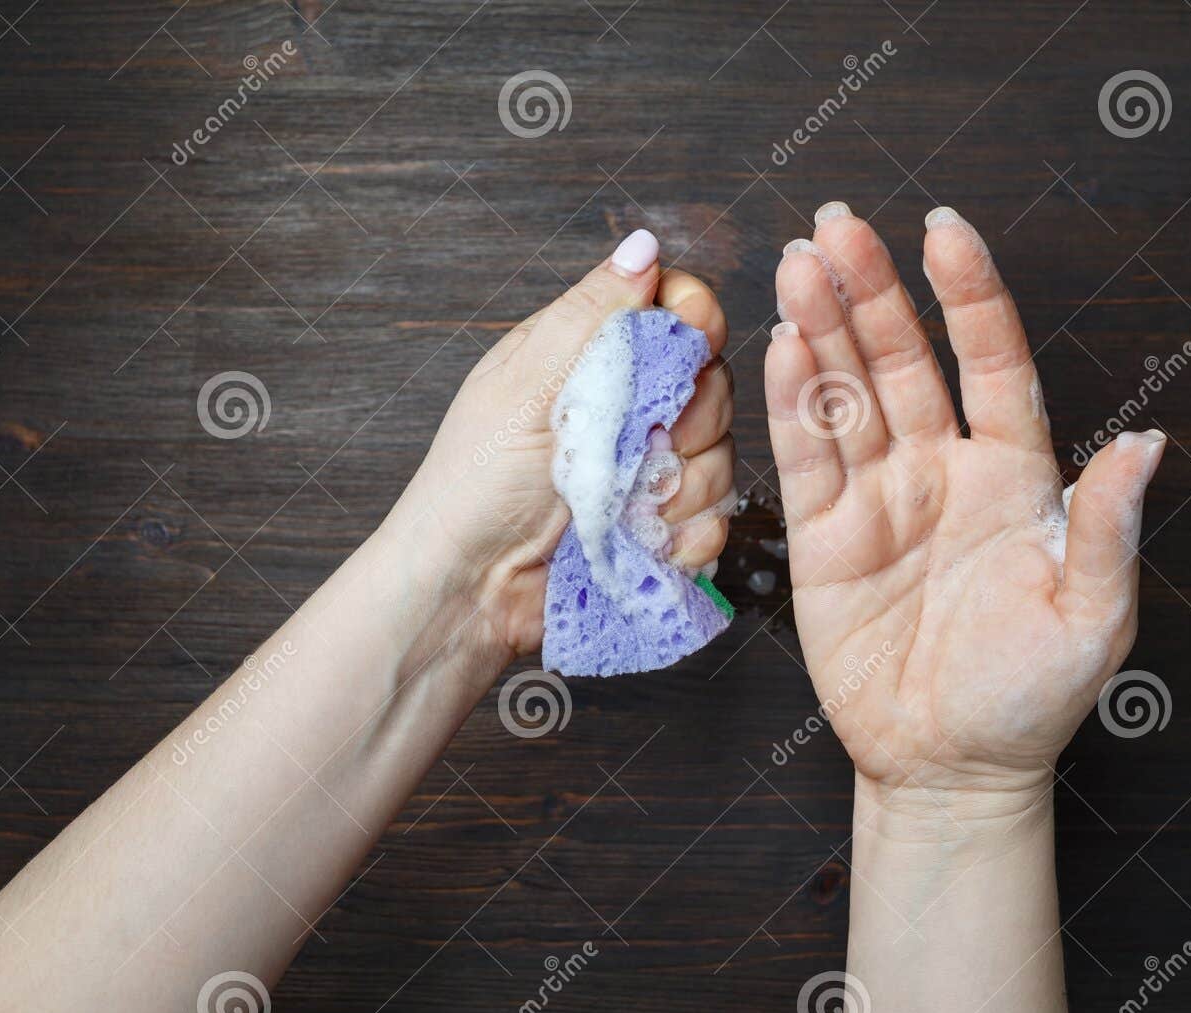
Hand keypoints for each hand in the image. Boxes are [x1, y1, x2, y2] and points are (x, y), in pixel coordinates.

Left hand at [382, 230, 734, 658]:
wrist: (469, 590)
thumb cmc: (474, 485)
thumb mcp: (525, 386)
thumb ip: (591, 318)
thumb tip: (643, 245)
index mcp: (590, 357)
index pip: (677, 312)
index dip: (695, 324)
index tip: (689, 344)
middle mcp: (628, 409)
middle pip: (712, 384)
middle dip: (689, 421)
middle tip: (641, 450)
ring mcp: (647, 471)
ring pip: (721, 456)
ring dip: (682, 489)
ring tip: (627, 512)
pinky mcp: (662, 529)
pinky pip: (713, 521)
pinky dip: (686, 537)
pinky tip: (646, 547)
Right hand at [763, 203, 1163, 823]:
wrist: (951, 767)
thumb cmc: (1031, 696)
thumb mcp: (1093, 618)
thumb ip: (1106, 529)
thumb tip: (1146, 445)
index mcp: (1013, 474)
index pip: (988, 362)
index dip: (967, 295)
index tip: (942, 230)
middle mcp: (942, 469)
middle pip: (903, 359)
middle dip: (870, 290)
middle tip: (836, 223)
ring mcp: (879, 499)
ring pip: (846, 394)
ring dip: (821, 327)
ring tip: (798, 262)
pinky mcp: (825, 539)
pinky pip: (807, 458)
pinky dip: (792, 404)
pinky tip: (783, 348)